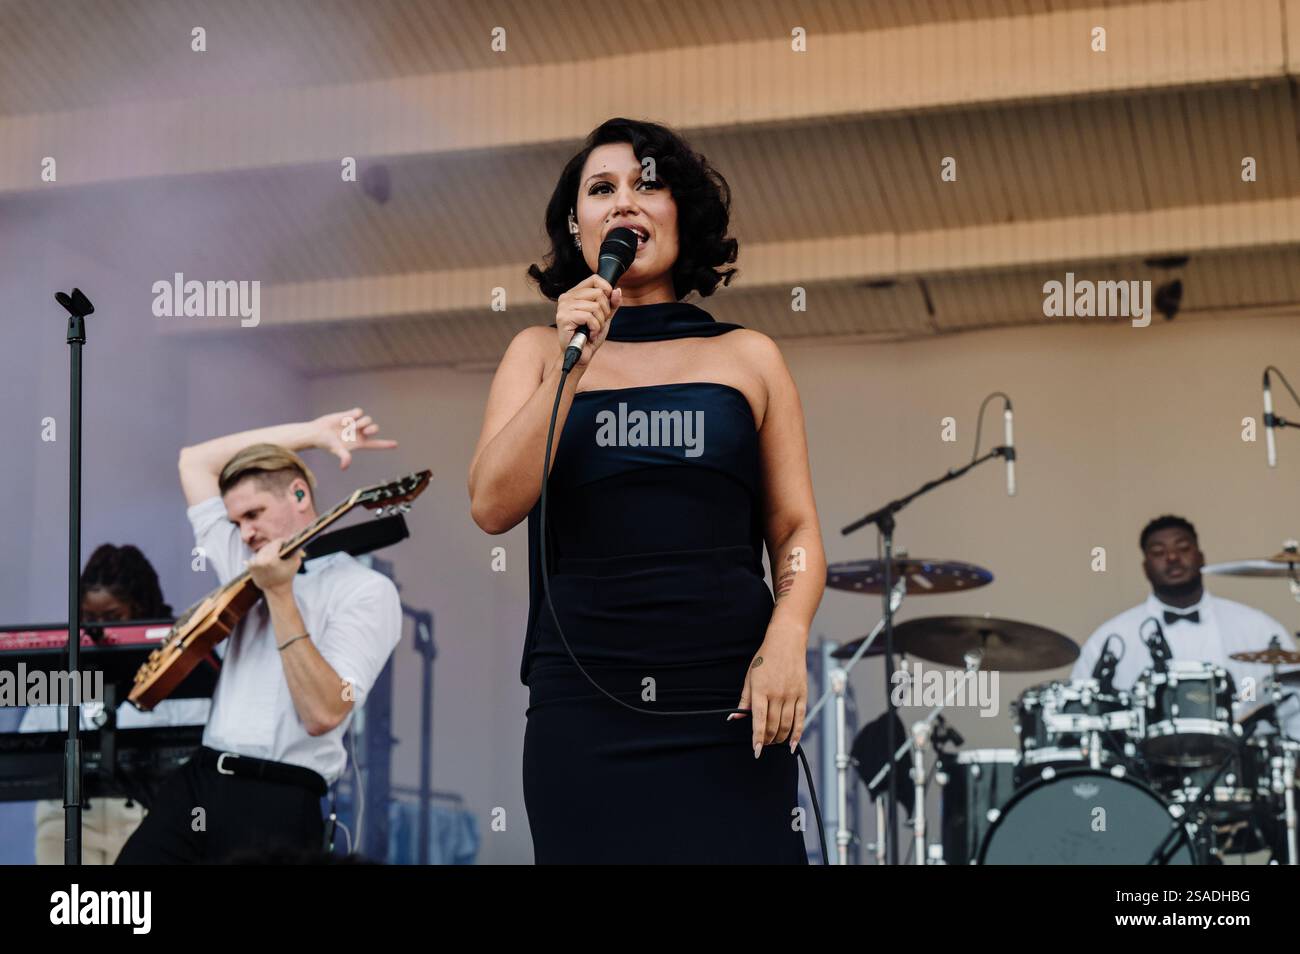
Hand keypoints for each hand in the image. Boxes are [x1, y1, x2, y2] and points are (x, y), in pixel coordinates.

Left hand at [247, 537, 302, 592]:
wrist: (275, 590)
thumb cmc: (287, 576)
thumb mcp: (296, 562)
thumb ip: (296, 549)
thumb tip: (295, 537)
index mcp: (271, 559)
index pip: (277, 542)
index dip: (283, 541)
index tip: (287, 542)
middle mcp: (260, 560)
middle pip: (269, 545)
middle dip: (276, 546)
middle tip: (282, 547)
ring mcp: (254, 563)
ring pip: (263, 550)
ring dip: (269, 550)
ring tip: (276, 553)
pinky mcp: (250, 566)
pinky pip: (258, 555)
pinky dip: (263, 556)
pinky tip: (269, 558)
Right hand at [309, 407, 397, 468]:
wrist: (317, 432)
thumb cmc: (326, 443)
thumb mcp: (337, 450)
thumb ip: (344, 457)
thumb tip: (344, 467)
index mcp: (359, 443)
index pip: (376, 444)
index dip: (386, 444)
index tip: (395, 445)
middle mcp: (359, 433)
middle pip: (375, 428)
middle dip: (372, 428)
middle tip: (364, 430)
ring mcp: (355, 424)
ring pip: (368, 419)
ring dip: (360, 422)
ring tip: (349, 426)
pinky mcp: (349, 415)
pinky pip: (359, 411)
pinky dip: (354, 414)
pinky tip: (346, 418)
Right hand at [556, 275, 621, 368]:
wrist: (581, 355)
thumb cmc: (590, 336)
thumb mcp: (605, 317)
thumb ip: (612, 303)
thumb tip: (617, 290)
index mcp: (574, 294)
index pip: (594, 279)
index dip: (606, 289)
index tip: (607, 304)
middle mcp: (567, 297)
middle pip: (598, 293)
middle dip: (604, 311)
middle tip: (597, 323)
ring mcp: (564, 307)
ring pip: (595, 306)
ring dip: (599, 322)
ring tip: (592, 330)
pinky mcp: (564, 318)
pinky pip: (589, 317)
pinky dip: (595, 328)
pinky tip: (590, 334)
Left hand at [729, 621, 808, 757]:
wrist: (786, 642)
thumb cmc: (765, 658)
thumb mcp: (749, 677)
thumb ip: (744, 700)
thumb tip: (734, 717)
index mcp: (761, 690)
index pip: (759, 720)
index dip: (758, 738)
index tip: (756, 750)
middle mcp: (777, 694)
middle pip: (773, 725)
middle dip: (768, 739)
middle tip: (764, 744)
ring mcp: (791, 694)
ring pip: (787, 724)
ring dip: (780, 738)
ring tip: (775, 742)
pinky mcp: (802, 694)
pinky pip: (801, 718)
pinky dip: (797, 733)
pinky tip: (793, 743)